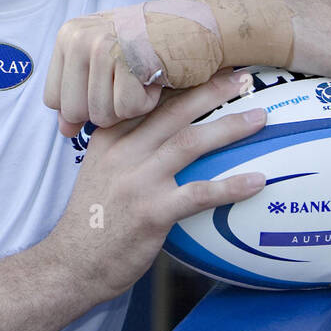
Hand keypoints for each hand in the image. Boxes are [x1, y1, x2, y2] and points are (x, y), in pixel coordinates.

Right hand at [41, 70, 266, 303]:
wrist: (71, 265)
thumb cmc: (91, 221)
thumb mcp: (99, 171)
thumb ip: (127, 148)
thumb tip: (165, 132)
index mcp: (109, 137)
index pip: (148, 98)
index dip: (182, 80)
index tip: (210, 66)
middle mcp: (123, 152)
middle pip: (174, 111)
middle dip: (211, 90)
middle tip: (243, 78)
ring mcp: (137, 181)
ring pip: (190, 142)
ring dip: (229, 127)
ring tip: (259, 117)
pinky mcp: (152, 212)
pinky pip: (200, 193)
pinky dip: (231, 186)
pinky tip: (257, 181)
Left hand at [43, 11, 161, 136]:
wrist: (199, 25)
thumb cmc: (154, 46)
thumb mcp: (107, 64)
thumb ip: (80, 95)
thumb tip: (64, 130)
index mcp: (69, 36)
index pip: (54, 99)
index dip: (84, 105)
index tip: (109, 84)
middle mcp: (79, 38)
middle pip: (74, 111)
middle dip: (107, 109)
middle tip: (129, 81)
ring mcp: (101, 47)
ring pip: (101, 114)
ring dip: (130, 105)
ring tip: (143, 76)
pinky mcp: (126, 60)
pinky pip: (127, 109)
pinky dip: (147, 102)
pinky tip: (155, 77)